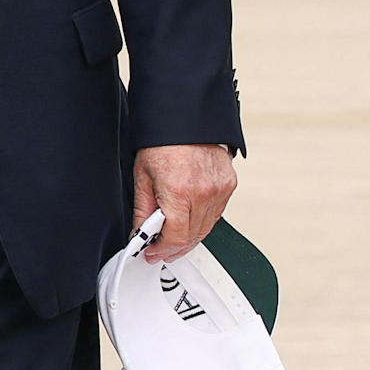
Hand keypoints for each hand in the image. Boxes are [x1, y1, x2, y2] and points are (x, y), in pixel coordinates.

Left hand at [131, 144, 237, 262]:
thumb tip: (140, 235)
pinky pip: (216, 214)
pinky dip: (202, 222)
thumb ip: (143, 211)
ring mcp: (219, 189)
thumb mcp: (143, 176)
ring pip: (206, 229)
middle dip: (174, 248)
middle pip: (192, 237)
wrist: (184, 116)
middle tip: (161, 250)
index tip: (153, 253)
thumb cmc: (162, 141)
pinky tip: (189, 221)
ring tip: (173, 238)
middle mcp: (203, 193)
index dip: (162, 250)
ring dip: (189, 238)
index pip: (175, 237)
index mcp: (179, 191)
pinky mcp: (228, 184)